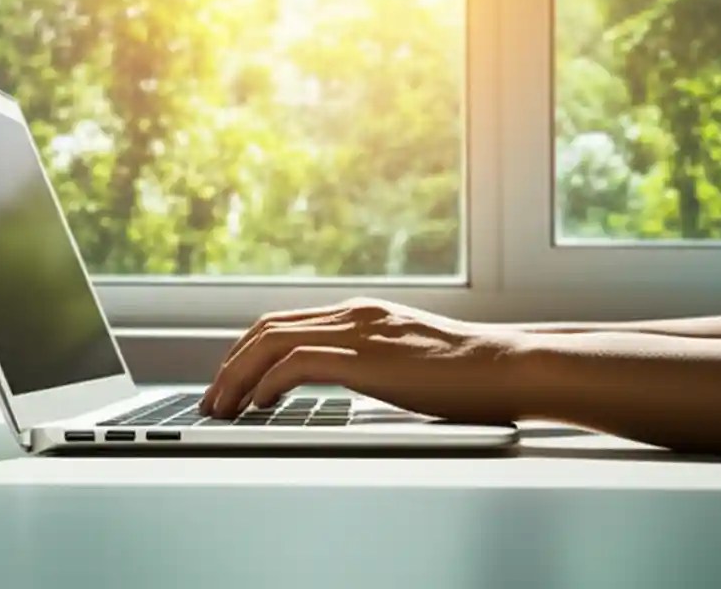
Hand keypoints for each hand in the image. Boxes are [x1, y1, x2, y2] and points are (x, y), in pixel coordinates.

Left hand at [198, 298, 528, 422]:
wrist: (508, 366)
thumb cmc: (470, 374)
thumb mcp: (410, 359)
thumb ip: (375, 361)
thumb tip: (350, 380)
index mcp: (361, 314)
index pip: (285, 323)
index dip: (247, 352)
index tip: (230, 382)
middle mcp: (353, 315)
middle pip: (266, 328)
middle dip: (229, 364)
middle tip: (212, 398)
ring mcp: (358, 332)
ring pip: (271, 341)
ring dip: (237, 375)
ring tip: (222, 407)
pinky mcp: (366, 358)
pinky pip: (297, 363)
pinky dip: (268, 382)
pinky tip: (258, 404)